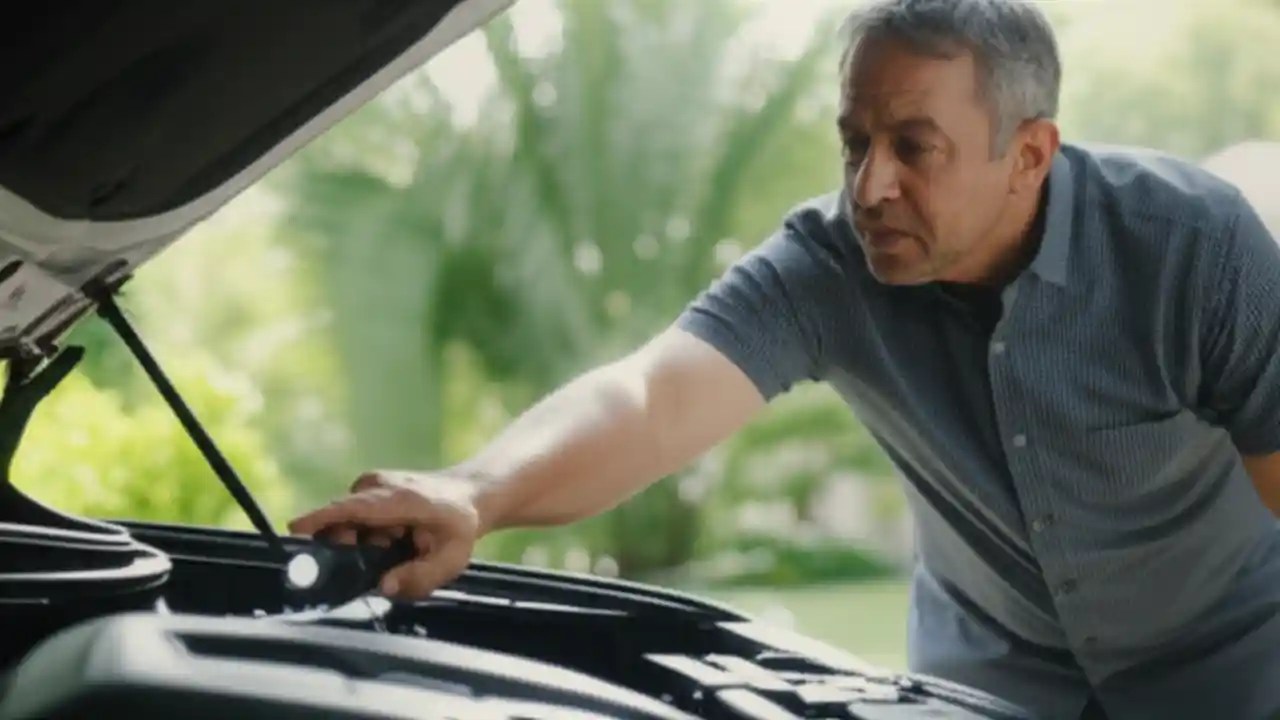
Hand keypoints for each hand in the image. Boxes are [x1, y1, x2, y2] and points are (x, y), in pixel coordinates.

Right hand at [287, 470, 482, 598]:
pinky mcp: (364, 490)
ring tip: (402, 542)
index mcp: (397, 498)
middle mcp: (375, 486)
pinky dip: (368, 536)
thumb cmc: (460, 526)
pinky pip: (352, 521)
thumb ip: (420, 577)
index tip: (294, 533)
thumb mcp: (452, 559)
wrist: (469, 495)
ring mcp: (368, 485)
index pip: (349, 509)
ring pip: (348, 527)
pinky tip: (396, 537)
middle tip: (394, 554)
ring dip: (366, 545)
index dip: (320, 521)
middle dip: (356, 551)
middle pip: (341, 525)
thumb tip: (383, 587)